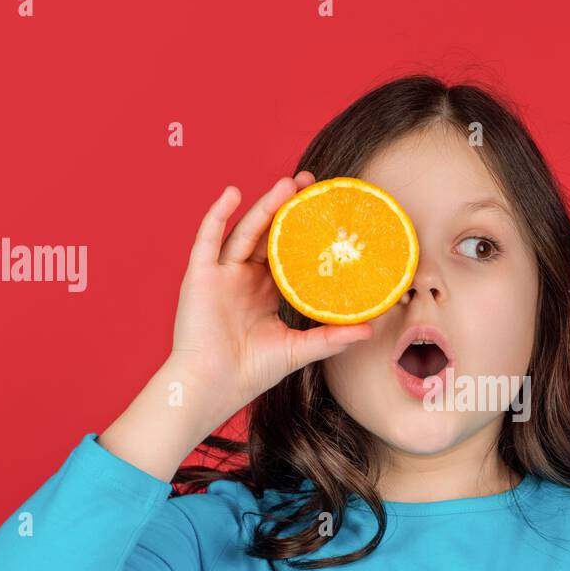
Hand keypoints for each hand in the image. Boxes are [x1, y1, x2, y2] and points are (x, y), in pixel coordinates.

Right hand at [167, 174, 373, 421]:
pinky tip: (233, 193)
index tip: (325, 211)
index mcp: (264, 293)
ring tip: (287, 185)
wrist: (212, 387)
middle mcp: (242, 279)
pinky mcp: (199, 276)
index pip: (287, 253)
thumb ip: (331, 337)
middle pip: (267, 234)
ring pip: (245, 232)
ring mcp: (220, 275)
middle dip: (286, 208)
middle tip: (310, 184)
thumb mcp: (298, 350)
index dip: (304, 232)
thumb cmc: (250, 373)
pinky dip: (218, 215)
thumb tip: (370, 328)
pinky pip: (207, 238)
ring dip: (264, 206)